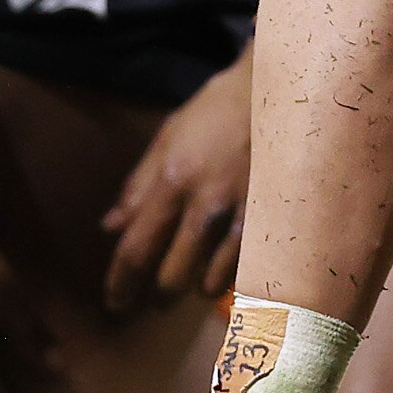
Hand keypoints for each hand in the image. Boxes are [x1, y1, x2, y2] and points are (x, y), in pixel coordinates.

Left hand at [101, 54, 249, 312]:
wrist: (281, 89)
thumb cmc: (217, 111)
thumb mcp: (168, 138)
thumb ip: (137, 186)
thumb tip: (110, 228)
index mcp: (172, 182)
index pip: (135, 249)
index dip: (120, 283)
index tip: (115, 302)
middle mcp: (205, 204)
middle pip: (171, 277)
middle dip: (158, 297)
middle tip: (155, 300)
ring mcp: (243, 214)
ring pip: (210, 281)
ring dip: (195, 289)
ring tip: (192, 283)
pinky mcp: (274, 219)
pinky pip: (245, 269)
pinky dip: (229, 276)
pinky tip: (224, 271)